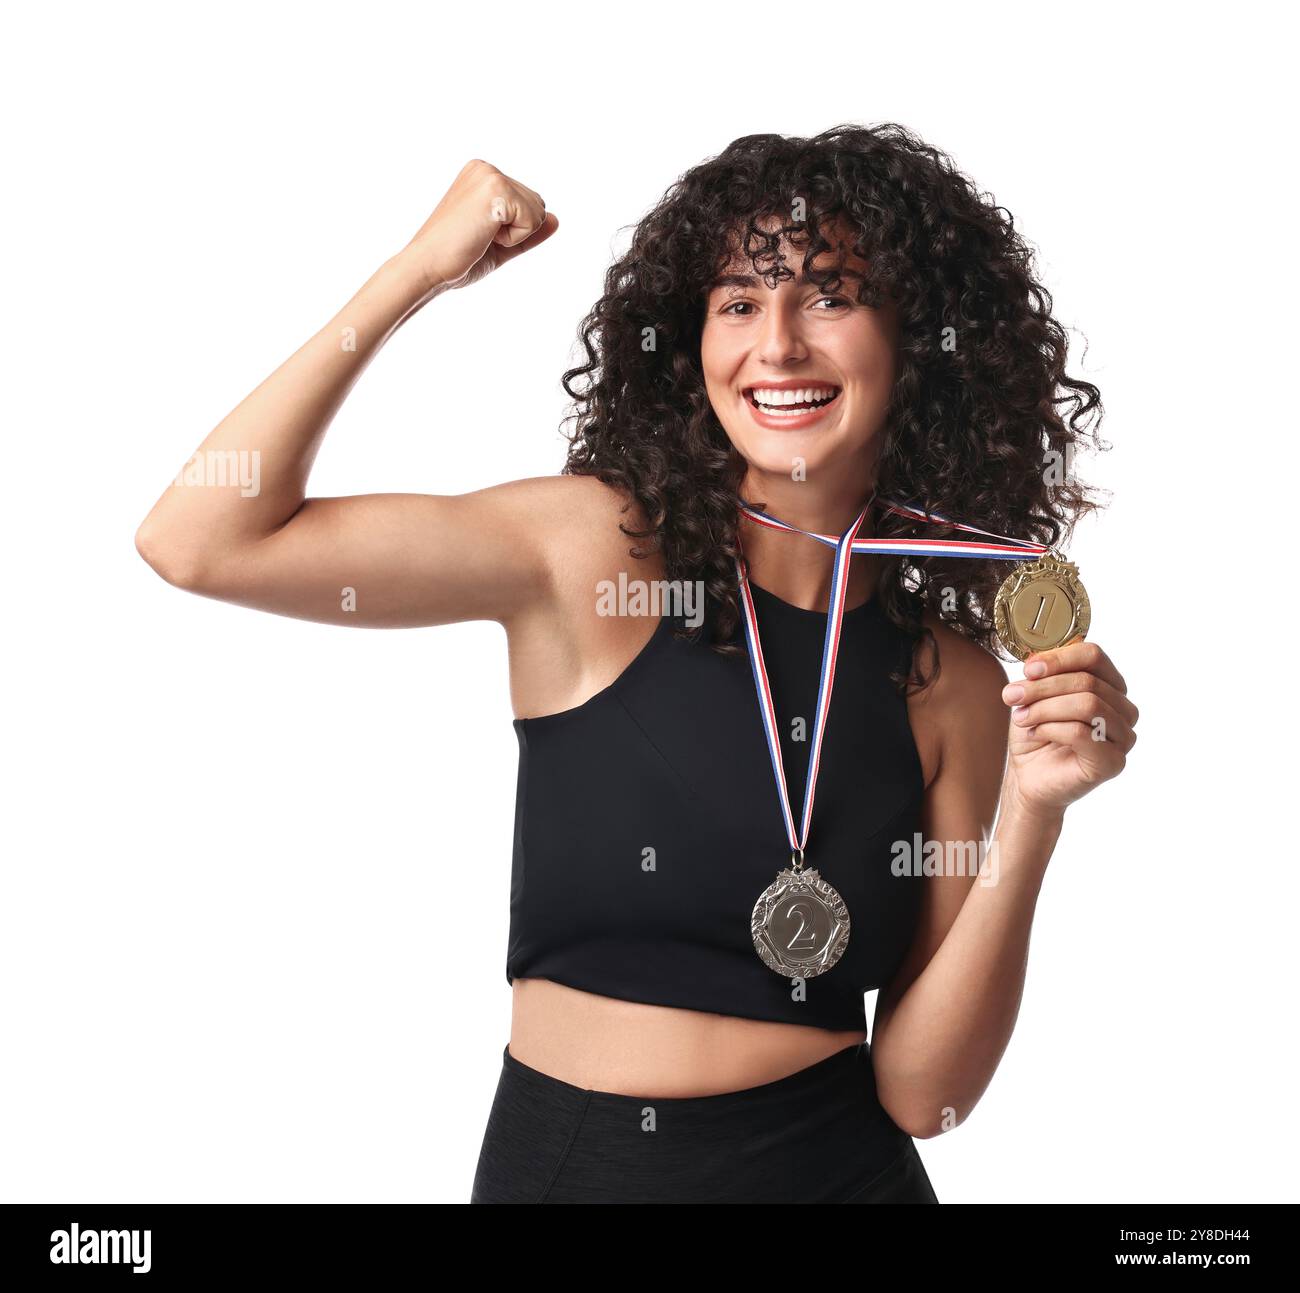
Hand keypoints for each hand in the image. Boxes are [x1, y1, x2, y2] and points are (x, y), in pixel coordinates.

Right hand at [398, 159, 557, 295]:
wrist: (427, 267)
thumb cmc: (455, 258)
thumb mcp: (500, 243)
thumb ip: (528, 230)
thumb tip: (556, 220)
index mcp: (482, 175)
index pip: (529, 204)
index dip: (512, 232)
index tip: (478, 234)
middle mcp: (485, 168)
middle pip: (538, 205)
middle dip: (517, 231)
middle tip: (479, 236)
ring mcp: (490, 175)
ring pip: (538, 212)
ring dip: (514, 235)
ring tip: (479, 235)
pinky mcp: (496, 188)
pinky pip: (532, 220)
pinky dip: (513, 238)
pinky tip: (483, 235)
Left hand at [999, 638, 1137, 817]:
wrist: (1029, 777)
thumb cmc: (1036, 734)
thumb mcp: (1035, 697)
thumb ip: (1042, 677)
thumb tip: (1034, 664)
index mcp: (1110, 686)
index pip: (1094, 656)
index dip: (1059, 658)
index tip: (1028, 669)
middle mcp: (1124, 710)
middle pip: (1088, 681)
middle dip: (1043, 687)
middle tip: (1012, 696)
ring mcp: (1123, 738)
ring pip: (1087, 705)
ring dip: (1045, 708)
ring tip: (1021, 717)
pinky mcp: (1113, 763)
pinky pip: (1082, 733)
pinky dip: (1051, 729)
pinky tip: (1035, 733)